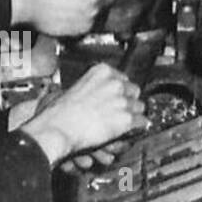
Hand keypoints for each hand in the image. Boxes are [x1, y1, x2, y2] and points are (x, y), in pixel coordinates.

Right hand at [20, 63, 145, 165]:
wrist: (58, 128)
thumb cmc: (59, 112)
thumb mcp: (75, 87)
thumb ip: (92, 87)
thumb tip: (98, 93)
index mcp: (102, 72)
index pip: (122, 77)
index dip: (119, 89)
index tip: (117, 96)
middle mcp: (115, 83)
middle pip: (134, 91)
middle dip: (127, 101)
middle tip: (119, 109)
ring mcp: (122, 101)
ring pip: (139, 107)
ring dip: (132, 114)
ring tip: (122, 121)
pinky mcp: (127, 119)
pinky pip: (142, 122)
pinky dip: (137, 127)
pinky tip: (129, 130)